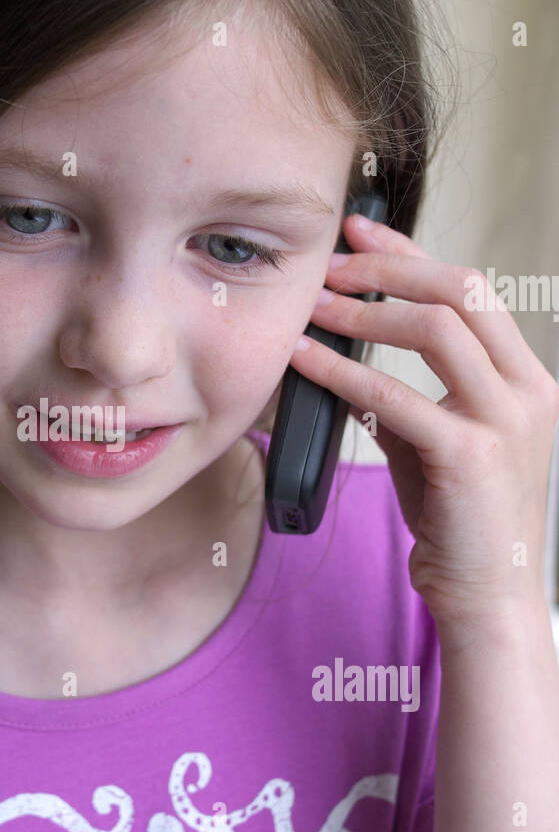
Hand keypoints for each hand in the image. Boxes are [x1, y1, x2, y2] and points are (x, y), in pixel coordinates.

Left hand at [289, 211, 558, 627]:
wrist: (486, 596)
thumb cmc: (456, 521)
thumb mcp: (435, 443)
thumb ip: (407, 396)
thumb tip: (348, 354)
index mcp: (524, 380)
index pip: (472, 290)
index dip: (412, 254)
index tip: (359, 234)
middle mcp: (526, 390)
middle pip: (461, 291)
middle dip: (389, 266)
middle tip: (329, 263)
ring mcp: (506, 421)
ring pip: (437, 330)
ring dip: (365, 311)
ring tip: (313, 308)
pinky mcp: (471, 456)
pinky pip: (396, 396)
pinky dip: (342, 371)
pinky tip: (305, 361)